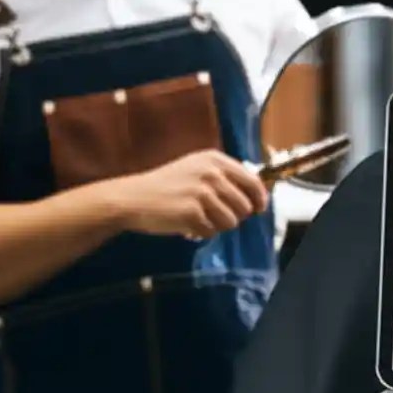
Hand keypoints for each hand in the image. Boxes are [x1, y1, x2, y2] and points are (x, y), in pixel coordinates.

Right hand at [101, 150, 268, 239]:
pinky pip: (211, 232)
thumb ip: (224, 177)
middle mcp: (211, 173)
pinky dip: (201, 233)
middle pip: (244, 206)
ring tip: (198, 219)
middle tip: (214, 216)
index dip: (260, 198)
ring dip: (217, 226)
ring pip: (230, 222)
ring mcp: (202, 193)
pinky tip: (186, 225)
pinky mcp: (192, 212)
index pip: (252, 181)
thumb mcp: (196, 169)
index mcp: (215, 159)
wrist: (133, 197)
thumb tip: (256, 198)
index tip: (259, 209)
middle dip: (233, 216)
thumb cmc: (166, 185)